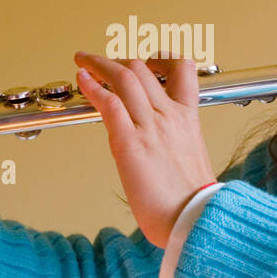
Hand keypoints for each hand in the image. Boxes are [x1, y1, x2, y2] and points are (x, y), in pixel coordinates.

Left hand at [73, 51, 215, 248]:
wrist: (195, 219)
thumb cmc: (193, 201)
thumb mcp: (191, 160)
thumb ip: (175, 143)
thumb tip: (160, 144)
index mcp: (188, 119)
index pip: (182, 70)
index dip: (163, 57)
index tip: (148, 58)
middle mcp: (169, 116)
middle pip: (142, 69)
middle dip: (117, 60)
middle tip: (101, 62)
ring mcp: (149, 126)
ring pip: (124, 78)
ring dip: (99, 64)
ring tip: (83, 60)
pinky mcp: (130, 143)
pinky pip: (110, 104)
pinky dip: (92, 87)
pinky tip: (82, 79)